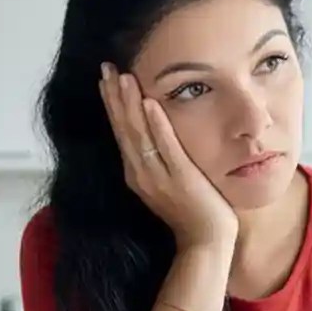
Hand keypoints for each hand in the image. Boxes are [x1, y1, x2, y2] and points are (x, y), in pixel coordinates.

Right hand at [99, 63, 238, 249]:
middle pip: (124, 128)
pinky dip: (157, 125)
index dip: (112, 105)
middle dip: (114, 97)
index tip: (106, 79)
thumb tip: (154, 136)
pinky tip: (149, 103)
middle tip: (107, 67)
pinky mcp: (180, 178)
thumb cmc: (192, 213)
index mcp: (138, 173)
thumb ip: (159, 162)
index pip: (121, 132)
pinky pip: (165, 147)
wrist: (205, 242)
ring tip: (123, 77)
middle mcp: (142, 174)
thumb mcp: (168, 183)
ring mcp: (159, 176)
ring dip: (129, 104)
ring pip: (138, 134)